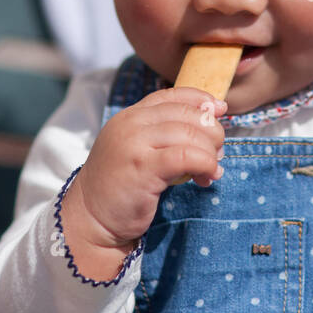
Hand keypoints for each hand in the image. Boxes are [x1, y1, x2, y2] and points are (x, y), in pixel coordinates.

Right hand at [68, 86, 226, 251]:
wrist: (91, 218)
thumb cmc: (123, 185)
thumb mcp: (140, 149)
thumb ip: (167, 133)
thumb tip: (214, 117)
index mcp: (131, 115)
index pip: (173, 95)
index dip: (202, 100)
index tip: (221, 111)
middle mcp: (131, 124)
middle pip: (187, 114)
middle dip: (212, 132)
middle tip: (218, 153)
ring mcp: (134, 144)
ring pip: (190, 134)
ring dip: (211, 152)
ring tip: (212, 170)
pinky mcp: (142, 168)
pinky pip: (186, 156)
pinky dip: (205, 164)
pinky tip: (207, 177)